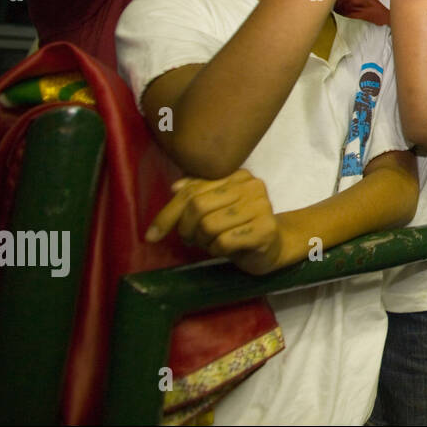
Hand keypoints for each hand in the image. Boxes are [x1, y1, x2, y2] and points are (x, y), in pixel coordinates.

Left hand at [146, 169, 286, 274]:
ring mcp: (261, 206)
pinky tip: (225, 249)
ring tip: (212, 243)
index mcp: (237, 175)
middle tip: (190, 240)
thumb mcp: (216, 207)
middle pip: (198, 206)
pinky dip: (216, 250)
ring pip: (208, 225)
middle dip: (186, 229)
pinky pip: (223, 241)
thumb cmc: (239, 226)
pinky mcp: (264, 229)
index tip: (152, 235)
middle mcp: (251, 186)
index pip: (192, 190)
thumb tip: (174, 187)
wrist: (275, 245)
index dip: (168, 213)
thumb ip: (197, 193)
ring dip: (203, 241)